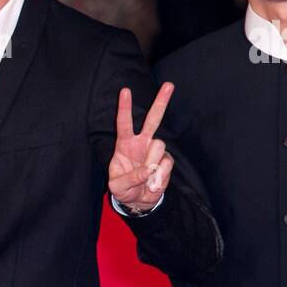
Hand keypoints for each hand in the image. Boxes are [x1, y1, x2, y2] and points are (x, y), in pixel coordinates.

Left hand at [108, 83, 174, 211]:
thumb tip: (148, 170)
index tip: (125, 91)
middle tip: (169, 85)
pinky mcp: (166, 161)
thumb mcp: (117, 187)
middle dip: (161, 102)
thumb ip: (130, 178)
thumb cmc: (123, 190)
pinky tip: (152, 182)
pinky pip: (166, 164)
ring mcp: (155, 151)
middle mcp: (142, 143)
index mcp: (125, 144)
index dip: (125, 107)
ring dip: (152, 163)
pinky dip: (159, 176)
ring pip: (160, 145)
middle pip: (153, 119)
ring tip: (145, 178)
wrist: (139, 201)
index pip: (124, 123)